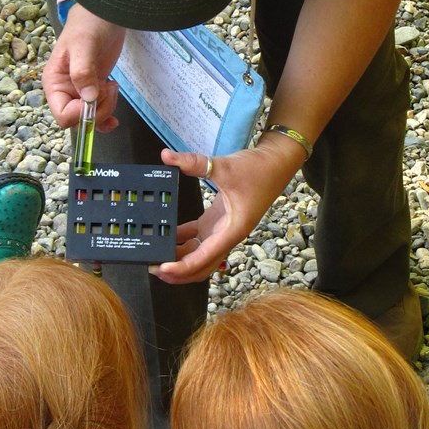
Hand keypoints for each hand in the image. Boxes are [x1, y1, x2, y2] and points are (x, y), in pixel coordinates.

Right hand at [42, 5, 123, 131]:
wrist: (104, 14)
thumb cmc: (88, 24)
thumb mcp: (84, 44)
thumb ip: (83, 71)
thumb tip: (88, 98)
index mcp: (54, 82)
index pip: (62, 115)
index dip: (80, 114)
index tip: (94, 97)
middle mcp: (65, 91)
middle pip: (79, 121)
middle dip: (97, 111)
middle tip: (107, 89)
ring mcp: (81, 92)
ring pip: (91, 119)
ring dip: (106, 109)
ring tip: (111, 86)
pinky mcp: (95, 90)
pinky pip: (99, 113)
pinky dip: (108, 115)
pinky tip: (114, 106)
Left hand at [150, 137, 304, 284]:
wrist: (276, 163)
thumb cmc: (259, 170)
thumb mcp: (225, 167)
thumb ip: (194, 163)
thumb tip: (168, 157)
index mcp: (232, 231)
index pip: (203, 258)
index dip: (181, 267)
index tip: (161, 267)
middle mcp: (227, 235)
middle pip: (201, 266)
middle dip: (178, 272)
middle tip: (152, 268)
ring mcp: (222, 230)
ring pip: (198, 254)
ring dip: (179, 258)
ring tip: (155, 255)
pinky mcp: (218, 221)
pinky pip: (198, 238)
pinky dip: (182, 241)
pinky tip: (166, 236)